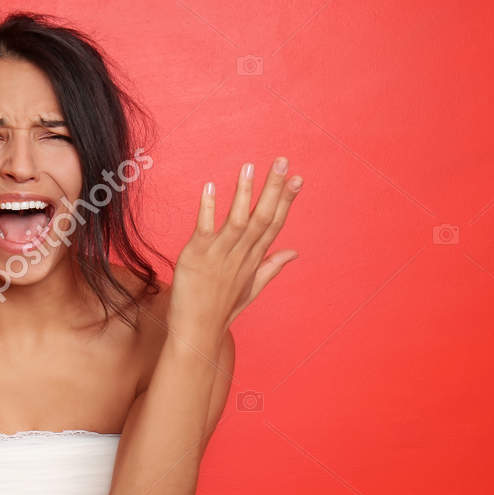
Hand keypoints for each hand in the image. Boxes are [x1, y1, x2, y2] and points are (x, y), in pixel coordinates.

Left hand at [167, 156, 302, 339]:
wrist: (197, 332)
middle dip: (274, 189)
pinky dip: (207, 209)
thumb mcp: (252, 288)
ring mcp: (218, 256)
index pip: (274, 224)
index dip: (286, 200)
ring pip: (237, 221)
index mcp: (253, 259)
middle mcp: (240, 255)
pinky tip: (209, 187)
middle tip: (283, 162)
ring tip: (249, 167)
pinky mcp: (195, 258)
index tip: (298, 178)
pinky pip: (204, 230)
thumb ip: (272, 266)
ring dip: (244, 194)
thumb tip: (294, 253)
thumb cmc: (222, 309)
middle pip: (262, 218)